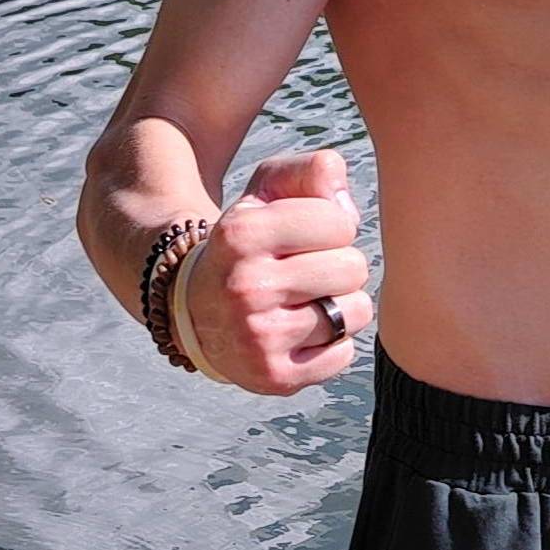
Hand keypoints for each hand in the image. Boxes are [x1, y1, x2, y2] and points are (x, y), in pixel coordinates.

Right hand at [178, 148, 370, 393]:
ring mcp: (259, 337)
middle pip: (353, 268)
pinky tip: (302, 333)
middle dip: (338, 266)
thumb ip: (310, 172)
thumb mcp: (264, 193)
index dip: (331, 227)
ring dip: (340, 306)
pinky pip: (345, 354)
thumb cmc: (247, 245)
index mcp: (241, 233)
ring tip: (306, 301)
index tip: (304, 238)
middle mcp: (246, 286)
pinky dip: (333, 344)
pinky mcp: (275, 377)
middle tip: (306, 273)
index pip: (340, 222)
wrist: (194, 309)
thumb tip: (346, 204)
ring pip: (355, 312)